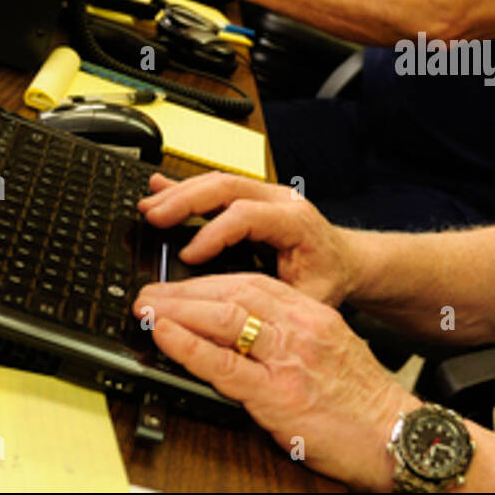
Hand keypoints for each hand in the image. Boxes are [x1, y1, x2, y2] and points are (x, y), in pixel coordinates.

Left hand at [133, 271, 420, 489]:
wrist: (396, 436)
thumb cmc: (367, 404)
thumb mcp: (332, 353)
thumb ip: (295, 339)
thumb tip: (248, 339)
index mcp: (314, 315)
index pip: (253, 282)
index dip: (210, 280)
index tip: (182, 282)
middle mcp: (302, 327)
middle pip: (234, 292)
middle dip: (186, 289)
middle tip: (151, 291)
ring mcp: (290, 358)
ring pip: (225, 317)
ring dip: (178, 309)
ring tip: (147, 307)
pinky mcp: (279, 394)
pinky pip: (224, 364)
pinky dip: (188, 345)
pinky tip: (163, 334)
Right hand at [138, 172, 357, 305]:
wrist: (345, 260)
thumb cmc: (328, 278)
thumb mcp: (308, 297)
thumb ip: (273, 301)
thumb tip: (235, 313)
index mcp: (296, 221)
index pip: (248, 216)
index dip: (214, 233)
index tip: (188, 255)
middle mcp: (281, 199)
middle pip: (227, 187)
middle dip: (186, 201)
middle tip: (153, 217)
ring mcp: (267, 194)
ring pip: (218, 182)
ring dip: (180, 193)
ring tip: (149, 207)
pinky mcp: (254, 197)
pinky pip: (217, 186)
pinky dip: (187, 189)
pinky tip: (160, 188)